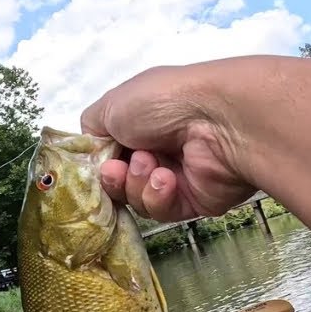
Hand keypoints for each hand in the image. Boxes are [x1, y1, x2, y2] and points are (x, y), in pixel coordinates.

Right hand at [80, 63, 256, 221]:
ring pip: (136, 198)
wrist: (219, 120)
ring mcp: (176, 175)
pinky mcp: (193, 201)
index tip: (94, 164)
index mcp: (141, 121)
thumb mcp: (112, 104)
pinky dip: (159, 195)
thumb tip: (92, 149)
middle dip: (114, 176)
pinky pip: (162, 210)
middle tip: (118, 169)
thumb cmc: (164, 101)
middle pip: (119, 180)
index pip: (109, 151)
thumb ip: (91, 129)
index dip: (98, 161)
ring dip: (137, 183)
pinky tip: (168, 179)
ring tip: (152, 165)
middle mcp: (159, 147)